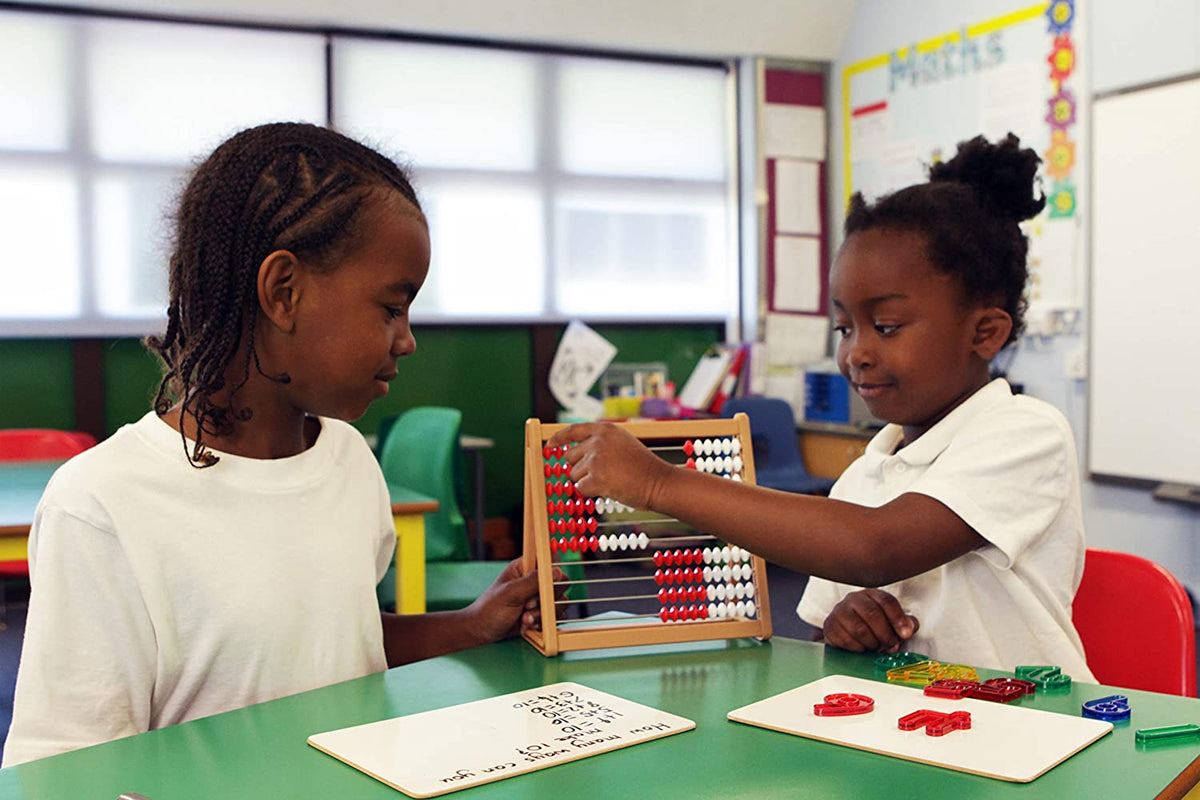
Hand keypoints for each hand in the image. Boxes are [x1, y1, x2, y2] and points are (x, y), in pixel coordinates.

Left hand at [466, 558, 566, 641]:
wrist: (482, 632)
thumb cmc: (490, 609)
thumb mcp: (511, 593)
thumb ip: (534, 581)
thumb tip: (558, 571)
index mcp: (525, 567)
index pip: (549, 558)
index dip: (554, 568)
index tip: (549, 582)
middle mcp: (534, 580)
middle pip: (559, 582)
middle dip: (546, 598)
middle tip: (527, 605)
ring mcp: (539, 597)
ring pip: (558, 602)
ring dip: (542, 614)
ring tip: (524, 619)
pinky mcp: (541, 612)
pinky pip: (553, 616)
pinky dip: (542, 623)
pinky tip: (526, 626)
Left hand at [547, 422, 674, 509]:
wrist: (659, 482)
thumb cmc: (642, 467)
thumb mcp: (622, 442)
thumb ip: (599, 442)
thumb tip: (570, 452)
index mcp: (605, 430)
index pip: (572, 430)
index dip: (558, 439)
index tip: (550, 447)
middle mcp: (598, 441)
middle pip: (570, 457)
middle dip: (580, 468)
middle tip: (604, 472)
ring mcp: (596, 459)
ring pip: (574, 475)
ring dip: (588, 481)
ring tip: (611, 479)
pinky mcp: (596, 478)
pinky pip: (580, 489)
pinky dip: (591, 492)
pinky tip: (609, 488)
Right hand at [820, 588, 918, 653]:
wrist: (845, 631)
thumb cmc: (871, 626)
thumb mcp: (890, 621)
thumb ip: (905, 623)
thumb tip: (909, 627)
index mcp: (872, 594)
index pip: (886, 601)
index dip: (898, 618)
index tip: (906, 634)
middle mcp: (854, 599)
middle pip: (873, 614)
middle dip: (885, 635)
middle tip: (891, 645)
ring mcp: (839, 611)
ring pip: (859, 629)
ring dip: (872, 643)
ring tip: (876, 647)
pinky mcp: (829, 625)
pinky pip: (845, 639)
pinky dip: (858, 648)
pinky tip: (862, 648)